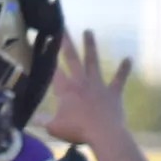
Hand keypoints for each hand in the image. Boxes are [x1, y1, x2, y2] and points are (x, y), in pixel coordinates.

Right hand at [38, 30, 132, 149]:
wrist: (104, 134)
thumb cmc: (77, 131)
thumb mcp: (54, 128)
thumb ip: (43, 121)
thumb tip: (31, 118)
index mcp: (65, 90)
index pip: (54, 70)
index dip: (47, 56)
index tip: (43, 42)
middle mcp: (81, 82)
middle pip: (71, 58)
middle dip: (66, 42)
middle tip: (63, 26)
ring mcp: (98, 85)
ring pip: (93, 61)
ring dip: (90, 46)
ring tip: (88, 31)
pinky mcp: (113, 92)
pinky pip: (119, 79)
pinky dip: (124, 69)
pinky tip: (129, 59)